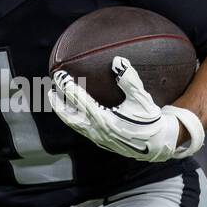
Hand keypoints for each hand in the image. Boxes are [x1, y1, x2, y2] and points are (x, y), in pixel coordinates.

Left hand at [48, 56, 204, 162]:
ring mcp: (97, 138)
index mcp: (104, 120)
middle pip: (69, 116)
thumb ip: (130, 80)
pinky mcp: (100, 141)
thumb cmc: (150, 121)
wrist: (157, 145)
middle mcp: (97, 130)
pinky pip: (80, 129)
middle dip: (57, 102)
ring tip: (54, 98)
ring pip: (73, 124)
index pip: (80, 101)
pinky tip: (71, 110)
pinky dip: (72, 118)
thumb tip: (118, 61)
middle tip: (50, 88)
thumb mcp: (142, 100)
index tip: (60, 75)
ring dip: (62, 111)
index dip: (68, 87)